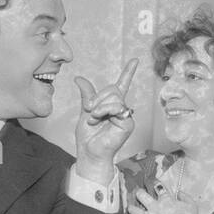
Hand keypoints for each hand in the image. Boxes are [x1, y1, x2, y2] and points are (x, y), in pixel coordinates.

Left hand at [73, 58, 137, 176]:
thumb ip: (86, 95)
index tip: (135, 60)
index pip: (122, 85)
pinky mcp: (127, 123)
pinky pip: (117, 107)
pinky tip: (98, 118)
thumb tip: (79, 78)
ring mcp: (125, 116)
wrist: (89, 153)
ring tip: (93, 118)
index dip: (128, 72)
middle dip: (97, 98)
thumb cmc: (88, 137)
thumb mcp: (85, 111)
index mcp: (111, 105)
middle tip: (89, 110)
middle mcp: (121, 109)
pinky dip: (104, 110)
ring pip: (114, 97)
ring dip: (99, 106)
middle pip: (113, 89)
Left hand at [126, 185, 199, 213]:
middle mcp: (155, 207)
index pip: (158, 187)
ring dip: (131, 210)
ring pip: (133, 210)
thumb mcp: (192, 205)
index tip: (153, 183)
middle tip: (138, 194)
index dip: (155, 184)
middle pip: (141, 195)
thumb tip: (179, 192)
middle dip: (138, 193)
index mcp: (165, 200)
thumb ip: (185, 197)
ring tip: (131, 210)